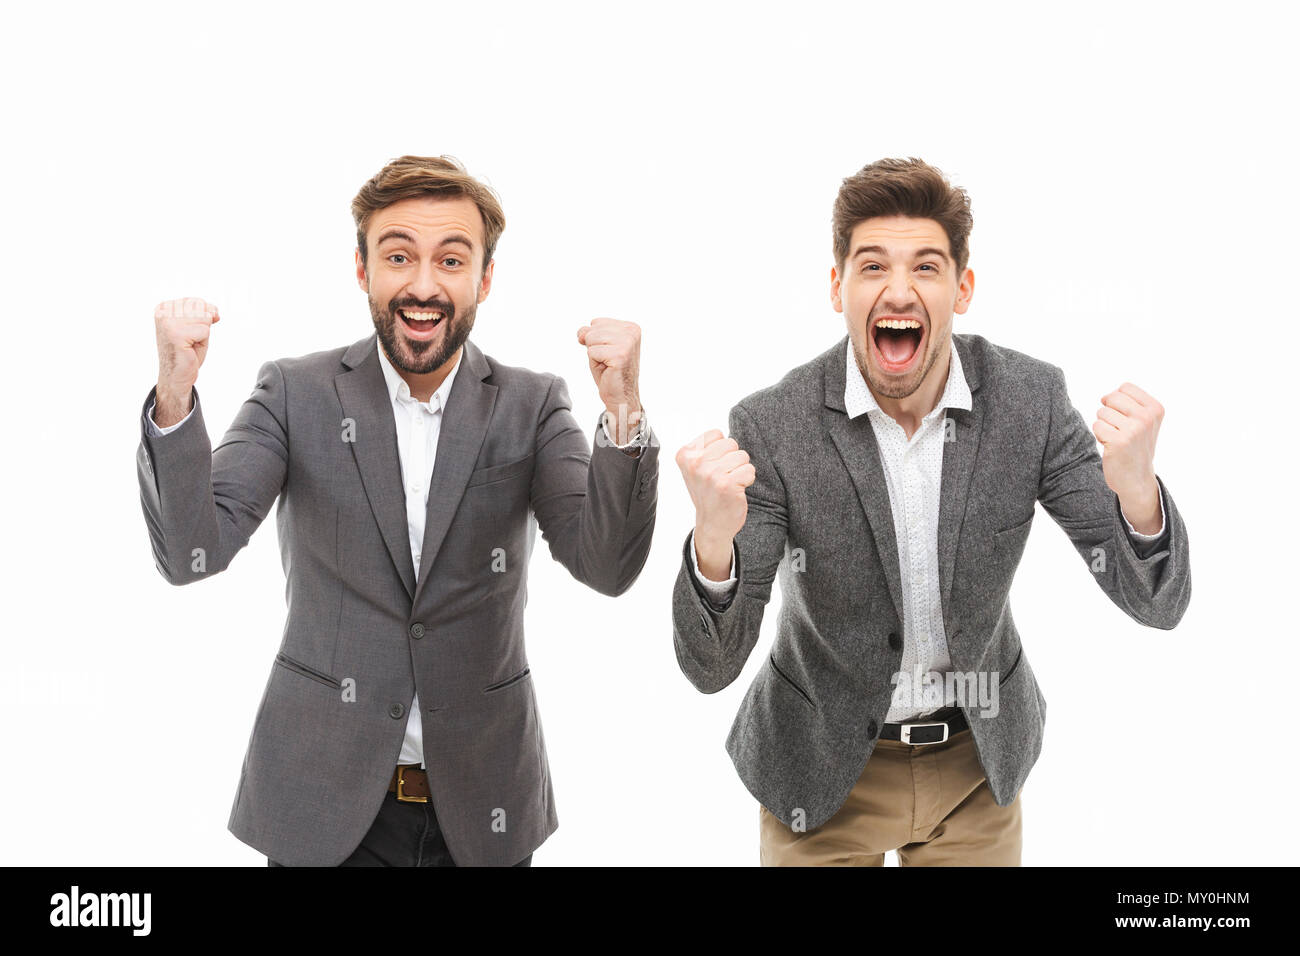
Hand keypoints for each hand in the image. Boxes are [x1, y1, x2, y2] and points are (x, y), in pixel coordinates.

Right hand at [154, 297, 219, 426]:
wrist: (176, 375)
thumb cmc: (187, 350)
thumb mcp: (196, 325)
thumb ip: (204, 312)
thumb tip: (214, 312)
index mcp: (164, 307)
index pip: (197, 301)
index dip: (202, 317)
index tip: (189, 332)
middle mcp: (163, 313)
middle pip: (201, 307)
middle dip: (203, 325)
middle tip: (191, 339)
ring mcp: (168, 323)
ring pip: (204, 318)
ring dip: (202, 334)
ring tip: (190, 343)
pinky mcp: (177, 334)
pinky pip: (205, 330)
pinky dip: (202, 341)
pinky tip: (189, 348)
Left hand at [577, 318, 640, 439]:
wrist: (621, 397)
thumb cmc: (609, 372)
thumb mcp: (598, 346)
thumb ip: (589, 333)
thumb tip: (581, 333)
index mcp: (631, 327)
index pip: (596, 322)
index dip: (596, 340)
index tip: (609, 353)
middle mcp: (632, 332)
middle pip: (592, 330)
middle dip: (594, 347)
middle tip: (607, 361)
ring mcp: (627, 343)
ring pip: (590, 339)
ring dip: (594, 355)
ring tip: (607, 364)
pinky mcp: (620, 355)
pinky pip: (591, 352)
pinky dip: (595, 363)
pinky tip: (608, 370)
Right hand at [676, 429, 754, 580]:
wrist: (711, 524)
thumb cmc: (707, 493)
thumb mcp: (695, 468)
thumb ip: (704, 448)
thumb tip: (724, 435)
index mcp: (685, 455)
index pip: (717, 434)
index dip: (720, 450)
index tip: (712, 467)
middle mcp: (696, 463)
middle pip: (731, 443)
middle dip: (732, 458)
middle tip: (722, 477)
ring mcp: (711, 474)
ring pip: (742, 456)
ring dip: (740, 470)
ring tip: (729, 483)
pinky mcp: (727, 484)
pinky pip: (750, 470)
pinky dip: (747, 480)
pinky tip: (735, 491)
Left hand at [1093, 382, 1163, 530]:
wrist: (1137, 478)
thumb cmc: (1136, 446)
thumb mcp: (1143, 421)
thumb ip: (1129, 403)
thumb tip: (1104, 397)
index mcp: (1155, 408)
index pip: (1124, 387)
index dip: (1117, 401)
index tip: (1125, 417)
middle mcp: (1147, 417)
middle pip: (1112, 397)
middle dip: (1109, 412)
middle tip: (1119, 430)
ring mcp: (1134, 429)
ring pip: (1102, 412)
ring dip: (1104, 426)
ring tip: (1117, 439)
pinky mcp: (1118, 441)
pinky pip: (1097, 426)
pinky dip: (1100, 436)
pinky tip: (1112, 446)